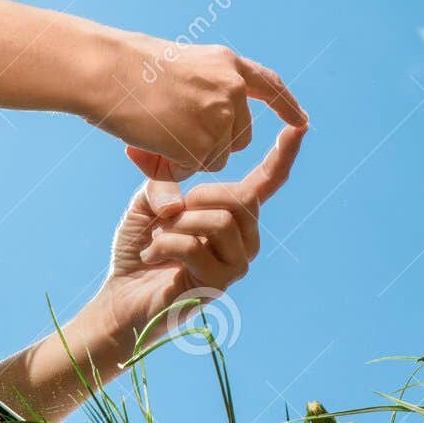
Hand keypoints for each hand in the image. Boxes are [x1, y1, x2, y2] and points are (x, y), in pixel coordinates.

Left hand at [0, 124, 305, 421]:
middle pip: (242, 199)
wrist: (122, 296)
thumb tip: (182, 198)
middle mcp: (245, 241)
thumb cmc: (141, 247)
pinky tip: (152, 256)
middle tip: (170, 211)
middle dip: (201, 195)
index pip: (267, 183)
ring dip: (179, 224)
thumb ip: (168, 185)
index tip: (301, 126)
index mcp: (234, 216)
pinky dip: (164, 245)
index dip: (284, 155)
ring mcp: (235, 266)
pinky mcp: (217, 287)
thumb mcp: (150, 202)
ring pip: (220, 222)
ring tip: (159, 237)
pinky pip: (194, 248)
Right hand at [84, 33, 306, 178]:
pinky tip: (154, 143)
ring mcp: (221, 114)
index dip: (286, 105)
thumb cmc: (126, 68)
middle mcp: (231, 87)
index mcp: (226, 63)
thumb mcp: (178, 66)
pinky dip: (176, 166)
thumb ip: (204, 91)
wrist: (104, 70)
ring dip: (190, 156)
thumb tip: (216, 129)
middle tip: (167, 131)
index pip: (268, 85)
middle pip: (240, 136)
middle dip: (211, 144)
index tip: (302, 123)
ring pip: (218, 156)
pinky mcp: (204, 141)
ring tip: (155, 133)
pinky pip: (197, 168)